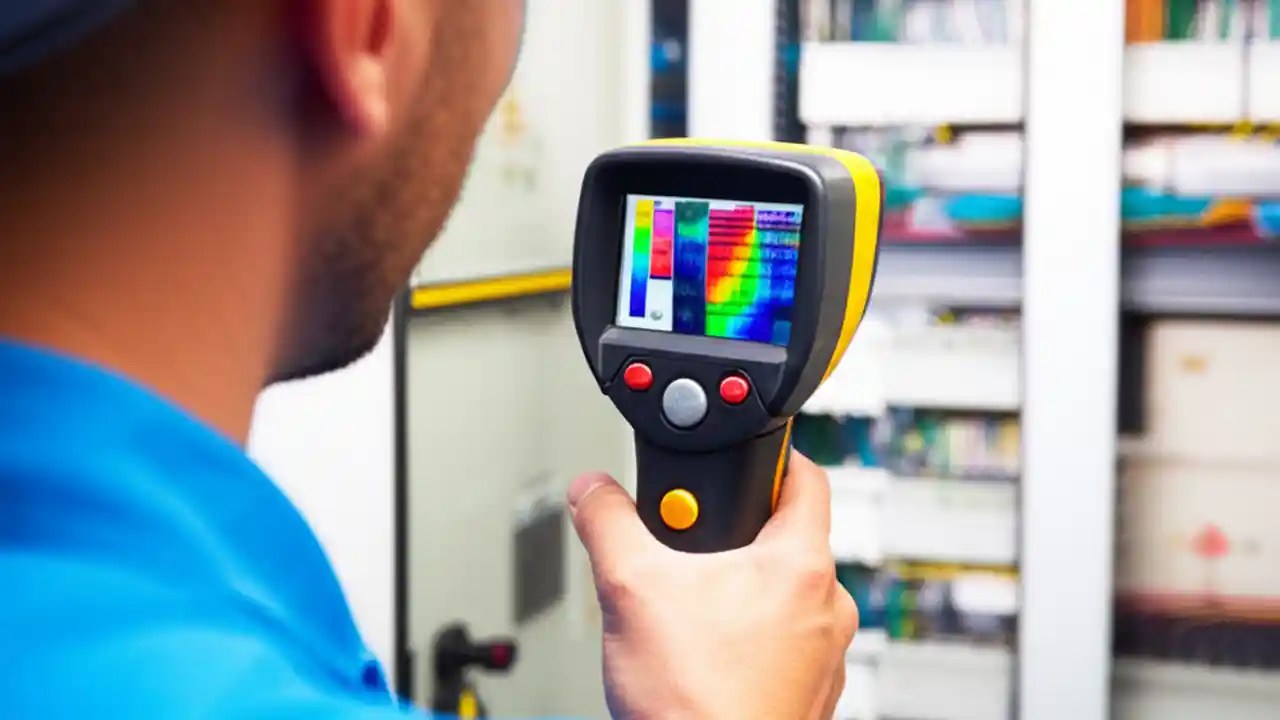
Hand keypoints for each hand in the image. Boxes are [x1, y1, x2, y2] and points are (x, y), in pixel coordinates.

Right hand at [568, 451, 856, 719]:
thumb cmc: (693, 702)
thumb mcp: (629, 587)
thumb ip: (608, 522)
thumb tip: (592, 490)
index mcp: (801, 564)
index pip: (805, 475)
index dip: (768, 457)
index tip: (740, 459)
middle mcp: (828, 607)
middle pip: (785, 538)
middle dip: (733, 536)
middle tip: (687, 546)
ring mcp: (824, 655)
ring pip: (782, 595)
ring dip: (740, 591)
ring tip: (689, 610)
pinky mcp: (810, 694)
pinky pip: (783, 644)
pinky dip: (749, 639)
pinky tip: (704, 655)